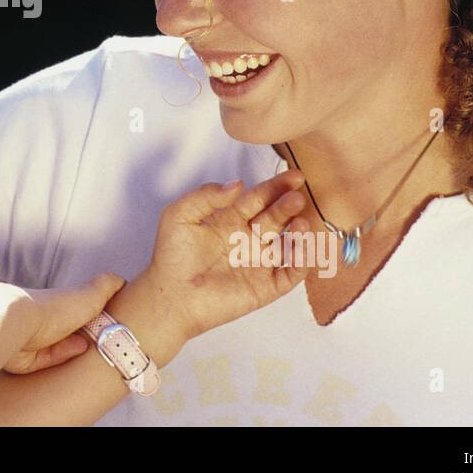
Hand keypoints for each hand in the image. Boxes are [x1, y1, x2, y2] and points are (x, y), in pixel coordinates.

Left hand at [2, 272, 125, 374]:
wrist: (22, 326)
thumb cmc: (57, 308)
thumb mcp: (91, 293)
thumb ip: (108, 286)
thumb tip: (122, 280)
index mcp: (65, 304)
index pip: (84, 311)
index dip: (99, 318)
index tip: (115, 328)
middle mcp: (51, 320)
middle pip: (72, 333)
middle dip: (87, 340)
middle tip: (105, 349)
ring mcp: (39, 340)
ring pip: (60, 350)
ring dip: (74, 353)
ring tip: (92, 357)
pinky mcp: (30, 359)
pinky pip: (47, 363)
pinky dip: (59, 361)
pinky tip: (72, 359)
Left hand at [144, 169, 312, 341]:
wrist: (170, 296)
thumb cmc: (171, 256)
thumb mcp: (179, 215)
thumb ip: (206, 195)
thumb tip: (237, 183)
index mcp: (231, 219)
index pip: (259, 198)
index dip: (275, 187)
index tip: (294, 176)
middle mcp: (248, 238)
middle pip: (275, 217)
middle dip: (287, 206)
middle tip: (296, 197)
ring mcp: (259, 262)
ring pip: (288, 244)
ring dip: (298, 232)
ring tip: (300, 222)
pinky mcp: (265, 287)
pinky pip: (291, 273)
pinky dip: (302, 261)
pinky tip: (302, 248)